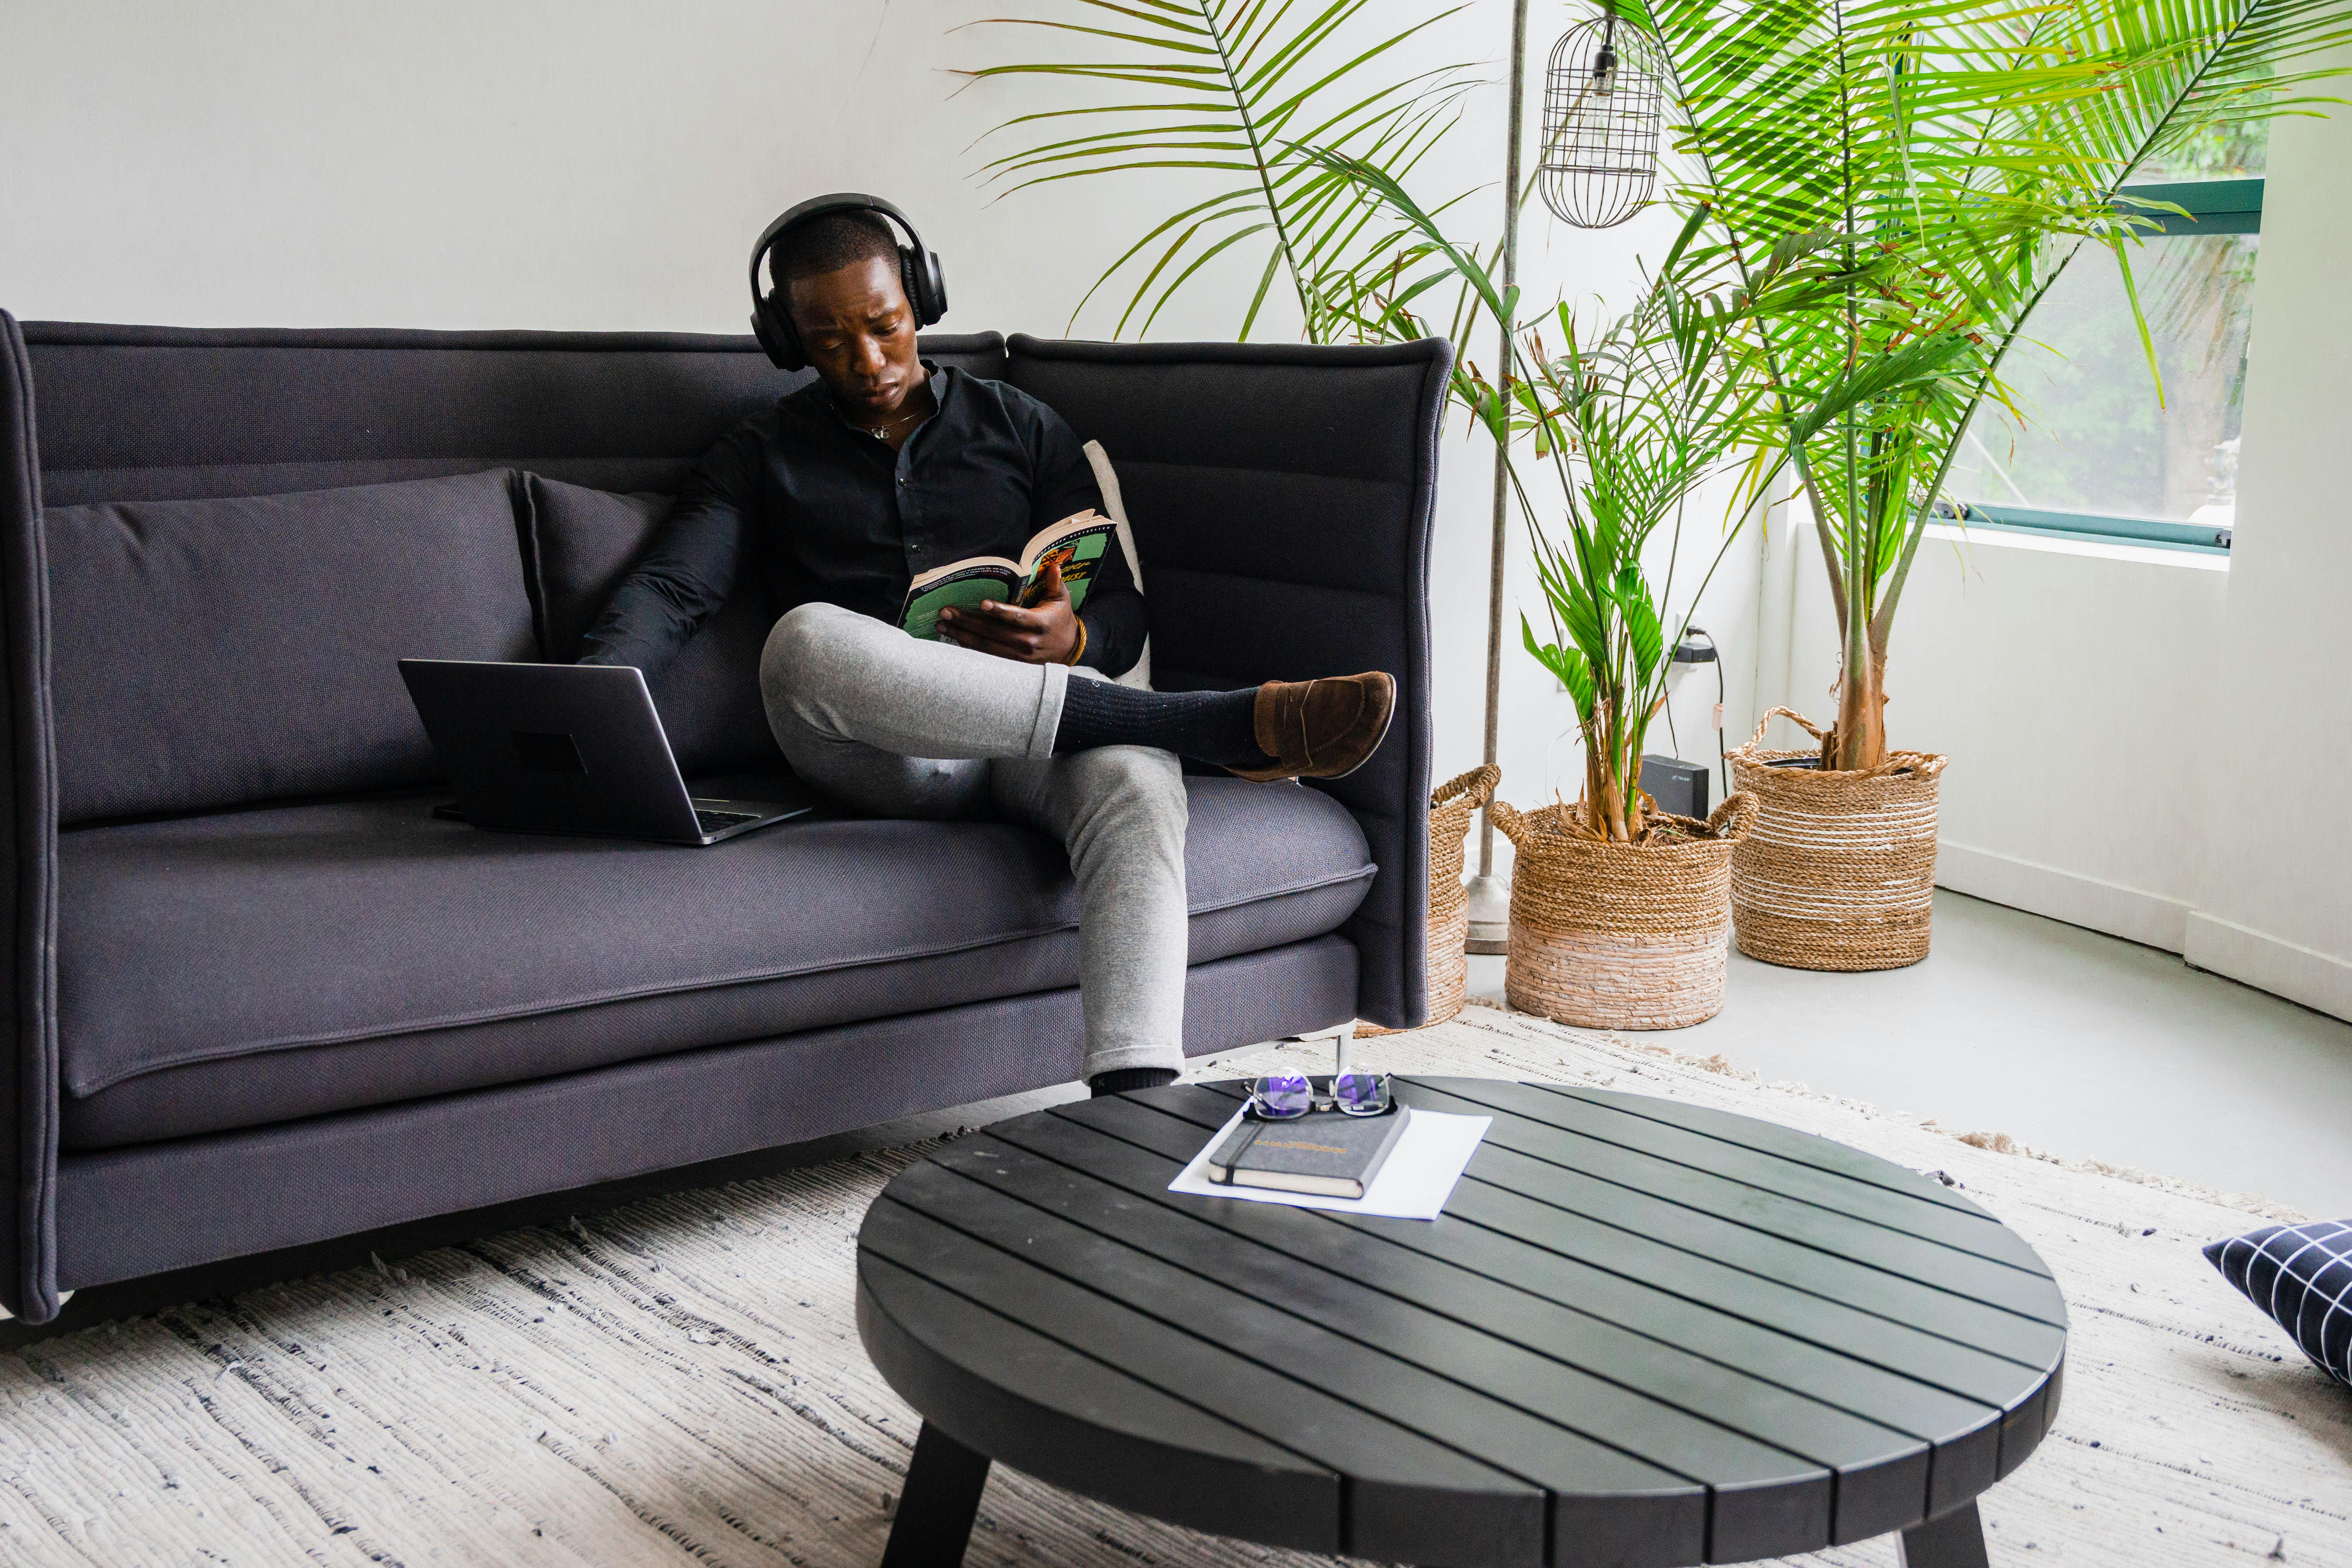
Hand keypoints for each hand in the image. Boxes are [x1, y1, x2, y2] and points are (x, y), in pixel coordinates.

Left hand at [937, 559, 1080, 664]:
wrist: (1068, 650)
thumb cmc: (1060, 619)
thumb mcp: (1061, 600)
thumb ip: (1055, 583)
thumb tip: (1053, 565)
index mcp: (1039, 623)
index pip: (1017, 617)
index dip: (1000, 611)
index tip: (981, 604)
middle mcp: (1027, 642)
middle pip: (993, 632)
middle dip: (967, 621)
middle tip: (946, 612)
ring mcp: (1018, 656)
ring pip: (986, 646)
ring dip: (961, 635)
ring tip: (942, 625)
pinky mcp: (1012, 665)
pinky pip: (987, 656)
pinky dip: (970, 647)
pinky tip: (954, 638)